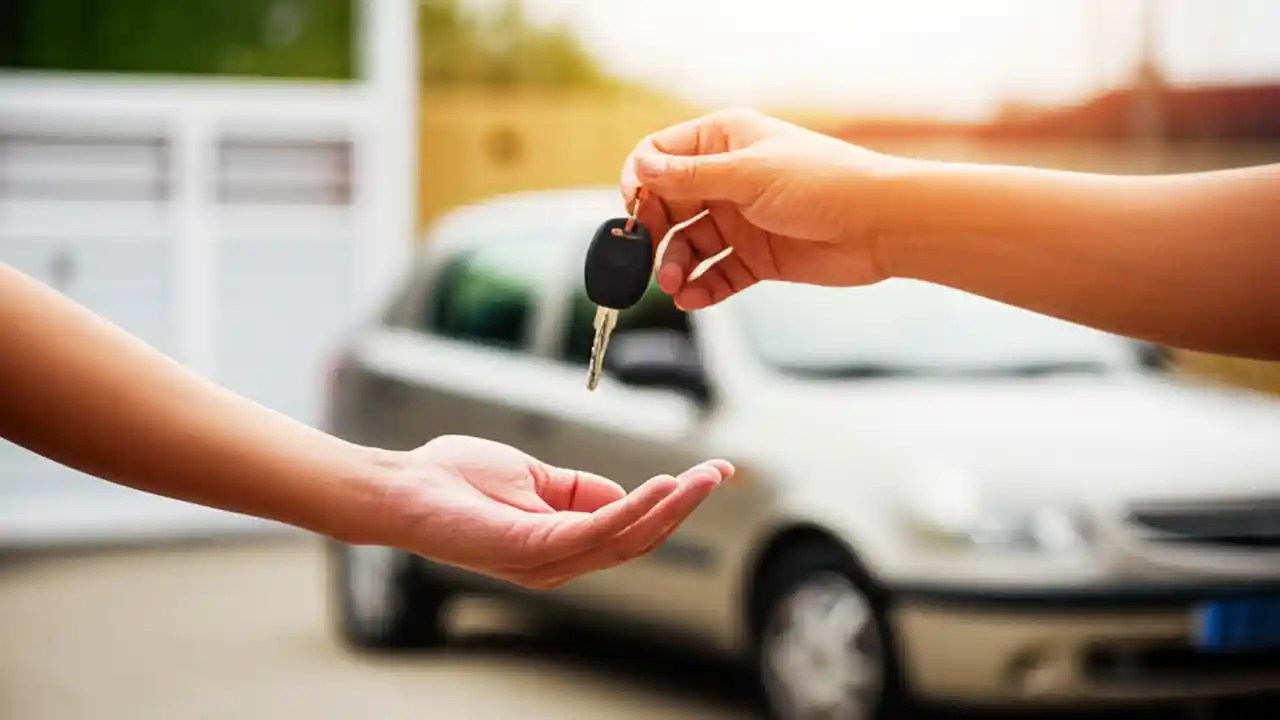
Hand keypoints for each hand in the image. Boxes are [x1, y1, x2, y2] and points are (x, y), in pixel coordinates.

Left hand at [376, 435, 731, 588]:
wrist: (402, 488)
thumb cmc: (454, 479)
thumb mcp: (532, 477)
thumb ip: (578, 488)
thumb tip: (622, 493)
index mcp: (562, 544)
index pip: (631, 531)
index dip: (673, 503)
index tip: (711, 472)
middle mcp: (561, 561)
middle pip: (640, 540)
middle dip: (685, 506)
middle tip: (722, 473)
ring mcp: (548, 560)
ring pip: (628, 539)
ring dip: (672, 507)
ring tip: (704, 478)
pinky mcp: (534, 548)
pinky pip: (598, 530)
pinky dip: (635, 508)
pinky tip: (662, 486)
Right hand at [621, 108, 907, 309]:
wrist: (881, 225)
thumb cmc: (823, 183)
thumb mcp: (748, 175)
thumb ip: (691, 178)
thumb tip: (640, 169)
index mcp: (724, 140)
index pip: (660, 155)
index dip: (640, 181)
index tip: (632, 210)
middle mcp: (726, 179)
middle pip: (668, 206)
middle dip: (652, 234)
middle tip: (643, 259)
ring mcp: (741, 220)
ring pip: (688, 246)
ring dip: (673, 266)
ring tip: (673, 286)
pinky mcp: (756, 258)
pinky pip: (715, 275)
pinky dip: (700, 289)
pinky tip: (692, 299)